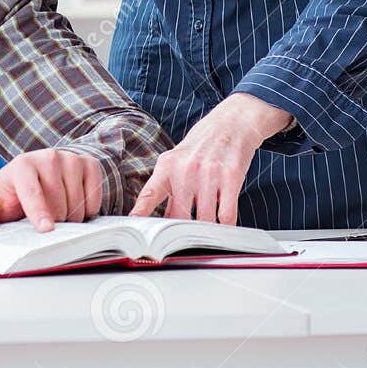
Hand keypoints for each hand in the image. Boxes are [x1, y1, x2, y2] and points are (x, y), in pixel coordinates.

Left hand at [0, 148, 104, 234]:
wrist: (41, 171)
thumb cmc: (15, 192)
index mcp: (21, 166)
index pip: (32, 192)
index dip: (39, 211)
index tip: (46, 228)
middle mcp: (47, 157)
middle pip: (58, 204)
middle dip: (54, 221)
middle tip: (43, 219)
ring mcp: (70, 158)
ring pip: (77, 204)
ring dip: (70, 218)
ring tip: (57, 212)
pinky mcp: (89, 164)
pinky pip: (95, 198)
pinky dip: (87, 210)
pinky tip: (73, 204)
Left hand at [130, 93, 291, 224]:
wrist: (230, 124)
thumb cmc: (200, 147)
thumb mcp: (176, 161)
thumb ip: (166, 189)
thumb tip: (155, 221)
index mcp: (167, 167)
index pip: (149, 195)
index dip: (140, 215)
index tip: (135, 234)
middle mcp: (186, 170)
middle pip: (178, 216)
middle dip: (179, 234)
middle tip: (180, 243)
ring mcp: (209, 174)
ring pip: (204, 220)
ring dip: (205, 231)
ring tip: (205, 234)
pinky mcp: (231, 178)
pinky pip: (227, 215)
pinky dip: (225, 227)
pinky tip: (223, 228)